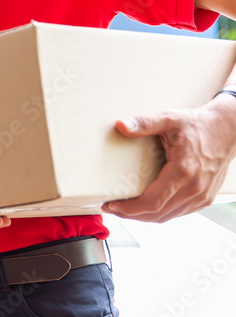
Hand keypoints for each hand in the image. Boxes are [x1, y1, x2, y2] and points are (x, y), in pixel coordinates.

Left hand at [102, 97, 235, 221]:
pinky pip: (179, 212)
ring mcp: (202, 195)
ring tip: (125, 209)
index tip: (111, 205)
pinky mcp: (205, 197)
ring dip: (145, 216)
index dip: (130, 208)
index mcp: (183, 171)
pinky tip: (147, 207)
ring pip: (169, 216)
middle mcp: (194, 188)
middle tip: (112, 208)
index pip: (152, 202)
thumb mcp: (168, 119)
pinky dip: (161, 213)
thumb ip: (143, 123)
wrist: (226, 130)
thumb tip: (120, 125)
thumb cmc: (196, 125)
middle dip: (132, 214)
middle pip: (158, 213)